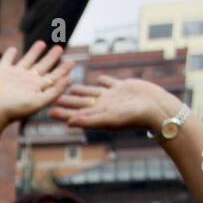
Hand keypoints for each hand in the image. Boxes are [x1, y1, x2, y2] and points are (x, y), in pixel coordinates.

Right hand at [0, 42, 72, 125]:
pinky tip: (13, 49)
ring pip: (27, 60)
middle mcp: (27, 80)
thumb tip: (68, 79)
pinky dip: (9, 54)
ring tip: (42, 43)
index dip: (63, 70)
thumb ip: (54, 92)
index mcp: (36, 87)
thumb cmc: (15, 110)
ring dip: (34, 52)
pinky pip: (7, 60)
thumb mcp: (39, 102)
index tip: (72, 62)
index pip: (54, 76)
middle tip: (60, 48)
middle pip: (42, 66)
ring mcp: (14, 75)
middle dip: (51, 57)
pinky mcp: (1, 72)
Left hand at [50, 76, 178, 131]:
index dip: (62, 112)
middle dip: (66, 100)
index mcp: (97, 115)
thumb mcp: (108, 119)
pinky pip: (109, 83)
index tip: (47, 110)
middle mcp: (103, 106)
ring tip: (69, 86)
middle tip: (53, 96)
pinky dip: (102, 80)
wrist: (155, 107)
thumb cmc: (132, 117)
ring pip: (92, 91)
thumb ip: (88, 121)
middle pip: (80, 102)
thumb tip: (68, 124)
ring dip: (80, 89)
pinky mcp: (123, 87)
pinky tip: (96, 78)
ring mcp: (113, 96)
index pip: (75, 114)